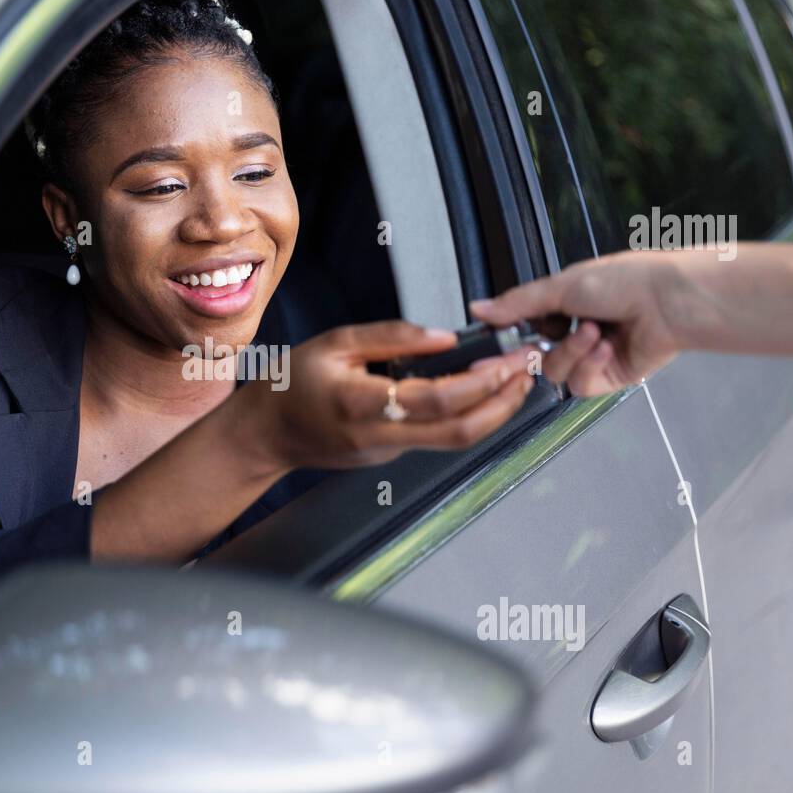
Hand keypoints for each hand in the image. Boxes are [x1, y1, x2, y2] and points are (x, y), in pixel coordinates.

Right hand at [243, 319, 535, 471]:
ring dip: (493, 412)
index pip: (436, 400)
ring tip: (515, 380)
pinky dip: (467, 415)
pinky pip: (437, 438)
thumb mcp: (335, 341)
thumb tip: (445, 336)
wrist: (266, 433)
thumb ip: (392, 336)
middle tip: (526, 372)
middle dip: (503, 403)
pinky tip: (478, 391)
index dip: (479, 382)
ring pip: (455, 441)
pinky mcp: (390, 456)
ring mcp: (387, 452)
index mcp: (362, 403)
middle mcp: (379, 436)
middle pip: (459, 432)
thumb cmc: (291, 384)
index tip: (504, 358)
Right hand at [468, 253, 686, 396]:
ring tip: (594, 331)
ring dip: (572, 350)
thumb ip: (517, 303)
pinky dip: (589, 365)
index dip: (511, 335)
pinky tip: (607, 347)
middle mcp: (575, 331)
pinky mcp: (608, 378)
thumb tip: (477, 308)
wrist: (670, 301)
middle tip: (546, 335)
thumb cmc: (625, 281)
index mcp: (563, 305)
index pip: (523, 327)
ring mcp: (591, 357)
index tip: (498, 339)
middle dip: (541, 345)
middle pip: (534, 354)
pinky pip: (580, 383)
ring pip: (556, 370)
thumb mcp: (561, 286)